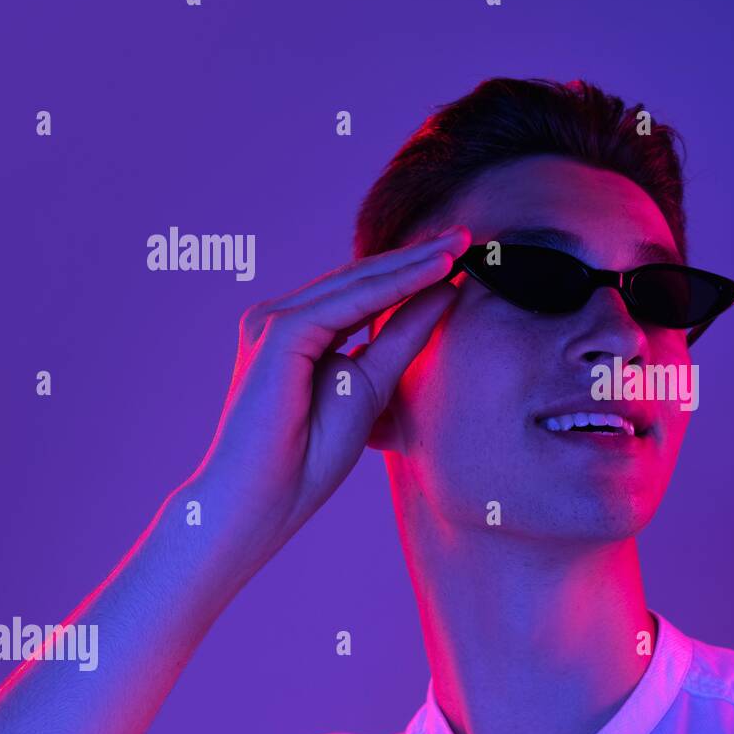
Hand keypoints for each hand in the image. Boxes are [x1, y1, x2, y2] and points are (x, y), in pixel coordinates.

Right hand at [189, 225, 470, 565]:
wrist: (264, 499)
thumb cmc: (310, 456)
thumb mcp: (373, 385)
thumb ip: (402, 337)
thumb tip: (445, 293)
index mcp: (300, 331)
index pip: (364, 292)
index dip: (414, 272)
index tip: (464, 254)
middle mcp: (283, 318)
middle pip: (362, 278)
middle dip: (418, 255)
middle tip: (469, 234)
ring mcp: (275, 320)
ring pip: (358, 282)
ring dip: (413, 262)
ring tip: (461, 246)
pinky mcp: (278, 332)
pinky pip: (349, 301)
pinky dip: (395, 285)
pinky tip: (436, 272)